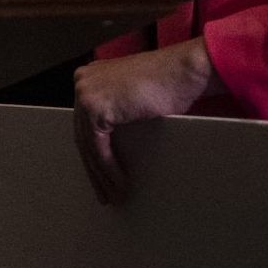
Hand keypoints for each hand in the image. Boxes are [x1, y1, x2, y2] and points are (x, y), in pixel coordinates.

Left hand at [72, 38, 219, 203]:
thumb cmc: (169, 84)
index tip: (99, 176)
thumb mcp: (134, 97)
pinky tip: (120, 184)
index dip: (92, 152)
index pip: (85, 123)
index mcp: (89, 77)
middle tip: (104, 193)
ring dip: (101, 174)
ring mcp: (86, 93)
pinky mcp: (95, 107)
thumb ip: (118, 109)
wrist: (184, 72)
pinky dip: (108, 168)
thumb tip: (112, 142)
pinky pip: (98, 147)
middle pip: (83, 135)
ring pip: (88, 144)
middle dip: (93, 168)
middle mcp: (82, 82)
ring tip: (113, 195)